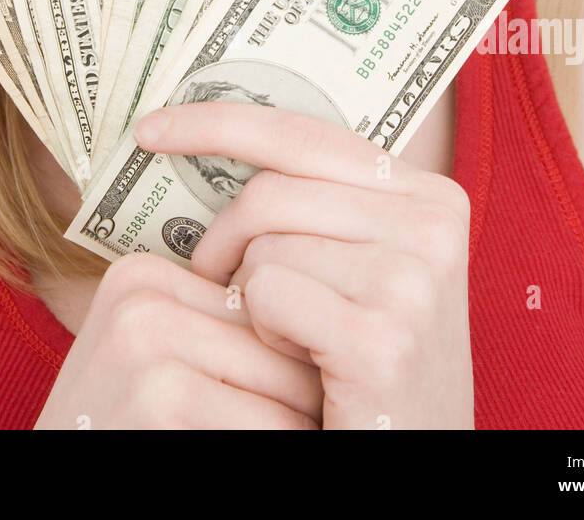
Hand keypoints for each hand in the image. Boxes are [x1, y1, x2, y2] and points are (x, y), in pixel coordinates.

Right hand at [33, 248, 321, 428]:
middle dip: (295, 400)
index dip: (280, 365)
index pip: (264, 305)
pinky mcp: (158, 395)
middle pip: (280, 342)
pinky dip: (270, 453)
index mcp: (140, 275)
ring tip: (252, 440)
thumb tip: (327, 322)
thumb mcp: (153, 365)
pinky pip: (269, 427)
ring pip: (288, 388)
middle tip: (269, 427)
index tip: (253, 401)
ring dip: (291, 431)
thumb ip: (215, 333)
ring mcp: (144, 340)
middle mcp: (140, 294)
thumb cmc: (119, 435)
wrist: (50, 489)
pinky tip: (230, 454)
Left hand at [133, 102, 474, 430]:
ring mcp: (414, 279)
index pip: (305, 133)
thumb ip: (316, 206)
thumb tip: (204, 133)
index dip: (219, 123)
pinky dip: (264, 332)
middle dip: (223, 241)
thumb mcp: (359, 271)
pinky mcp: (383, 338)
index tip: (150, 130)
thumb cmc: (363, 370)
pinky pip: (267, 294)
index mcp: (428, 194)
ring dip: (253, 299)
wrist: (407, 461)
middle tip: (224, 291)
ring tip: (297, 342)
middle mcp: (433, 223)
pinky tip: (305, 369)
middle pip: (271, 191)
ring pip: (264, 246)